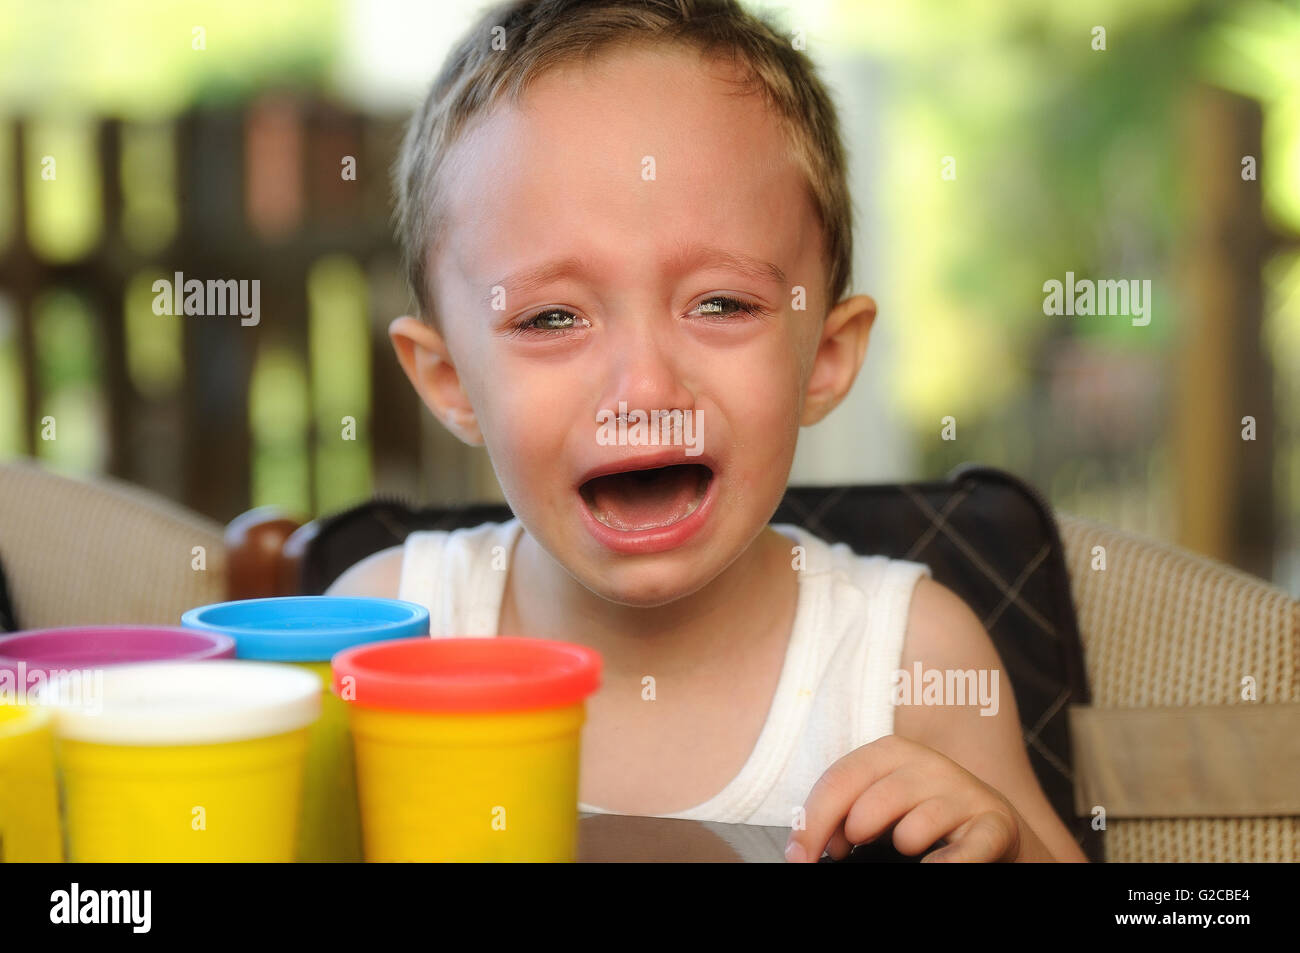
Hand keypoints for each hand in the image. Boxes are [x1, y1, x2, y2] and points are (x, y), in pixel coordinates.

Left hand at [785, 734, 1054, 862]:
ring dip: (902, 844)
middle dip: (851, 832)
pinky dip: (950, 863)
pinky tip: (934, 866)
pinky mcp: (995, 825)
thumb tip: (804, 846)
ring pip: (915, 827)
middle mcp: (929, 766)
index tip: (798, 856)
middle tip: (848, 851)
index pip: (839, 781)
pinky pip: (970, 849)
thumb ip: (842, 814)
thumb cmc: (921, 814)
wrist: (991, 825)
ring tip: (905, 847)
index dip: (812, 822)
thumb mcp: (879, 803)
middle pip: (872, 801)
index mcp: (891, 753)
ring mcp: (964, 794)